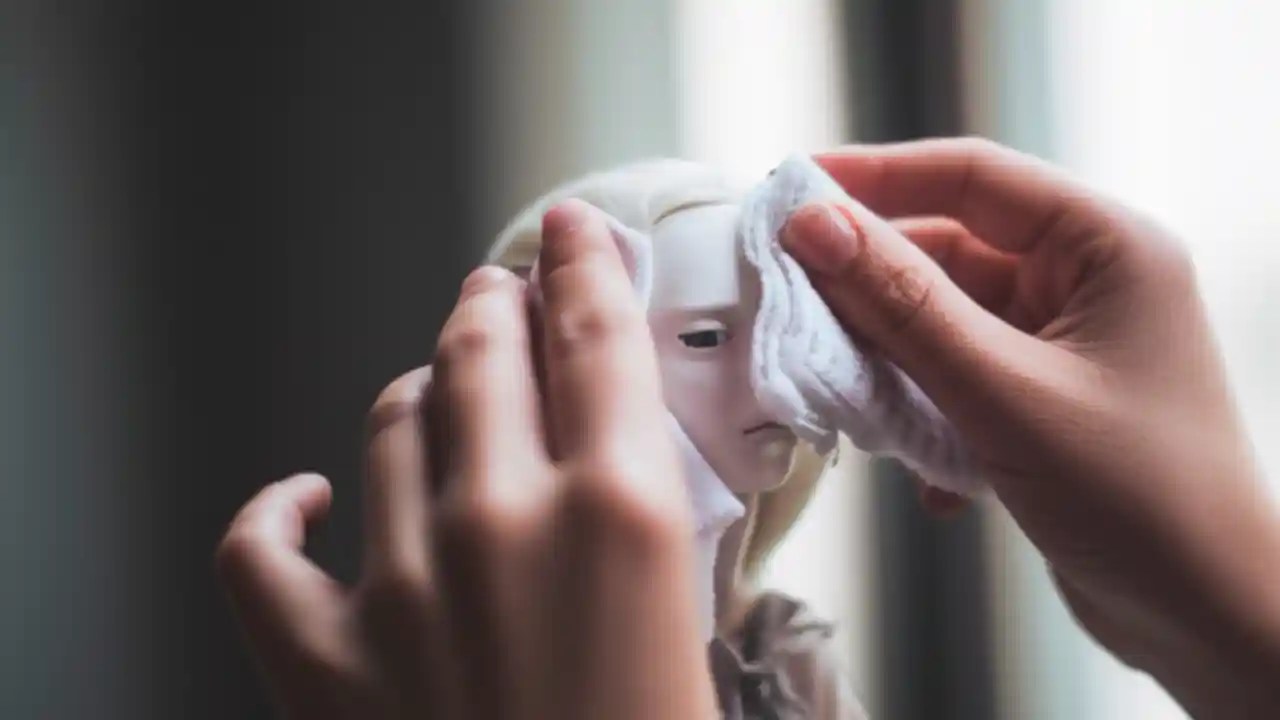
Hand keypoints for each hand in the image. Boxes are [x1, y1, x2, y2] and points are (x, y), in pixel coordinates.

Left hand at [216, 200, 716, 718]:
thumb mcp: (695, 623)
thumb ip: (649, 525)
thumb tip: (616, 469)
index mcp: (620, 514)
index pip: (595, 337)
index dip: (581, 265)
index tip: (569, 232)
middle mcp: (500, 527)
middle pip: (480, 354)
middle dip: (490, 308)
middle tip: (495, 293)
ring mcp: (398, 587)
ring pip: (389, 423)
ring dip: (418, 391)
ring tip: (435, 386)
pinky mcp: (322, 662)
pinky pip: (259, 550)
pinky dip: (278, 512)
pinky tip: (302, 498)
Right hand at [782, 138, 1279, 716]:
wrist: (1207, 620)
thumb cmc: (1140, 499)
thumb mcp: (1004, 392)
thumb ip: (904, 305)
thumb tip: (815, 225)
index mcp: (1107, 247)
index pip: (973, 176)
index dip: (876, 175)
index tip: (790, 188)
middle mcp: (1087, 282)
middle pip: (949, 250)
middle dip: (870, 284)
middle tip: (791, 302)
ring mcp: (1064, 343)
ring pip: (943, 320)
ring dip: (892, 359)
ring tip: (847, 395)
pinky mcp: (1042, 399)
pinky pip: (956, 376)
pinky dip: (924, 413)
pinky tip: (926, 473)